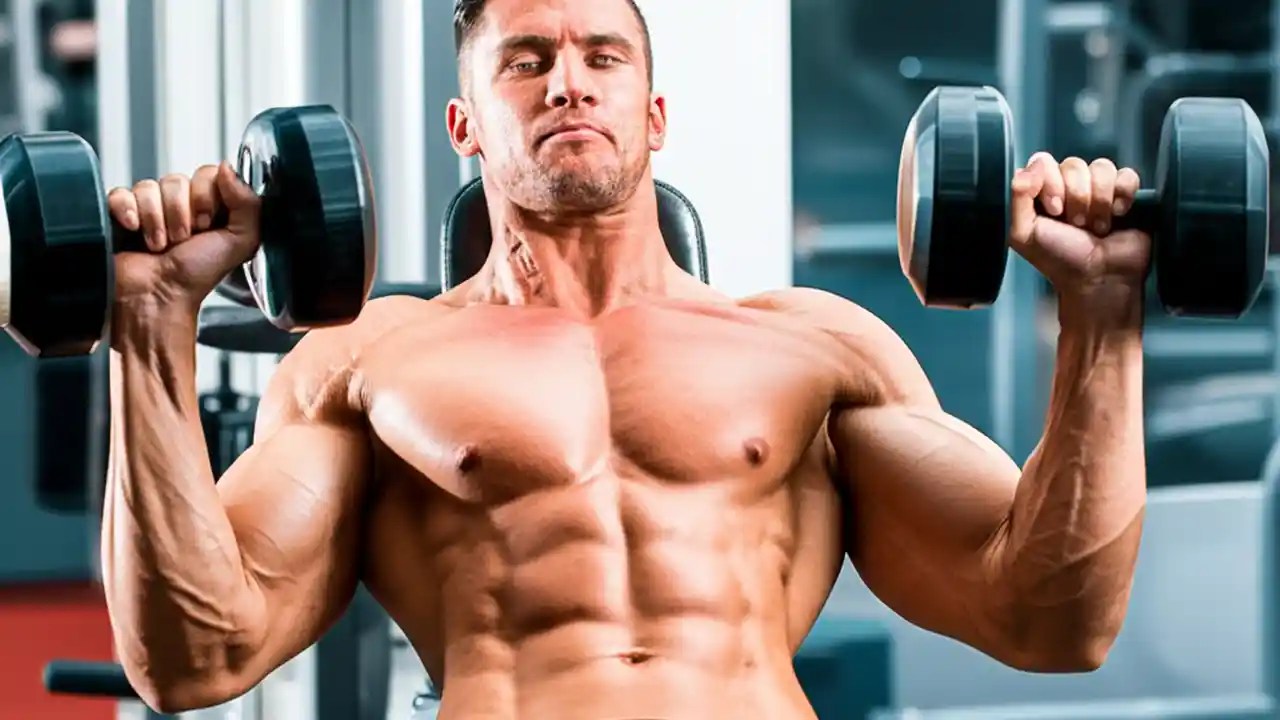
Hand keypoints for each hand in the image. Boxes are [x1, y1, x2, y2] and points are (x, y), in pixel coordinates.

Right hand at [107, 163, 260, 320]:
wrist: (158, 297)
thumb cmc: (197, 276)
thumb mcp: (240, 242)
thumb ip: (248, 204)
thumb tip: (226, 166)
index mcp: (209, 208)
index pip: (208, 174)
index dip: (206, 196)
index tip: (207, 225)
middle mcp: (179, 206)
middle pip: (177, 179)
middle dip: (181, 213)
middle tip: (182, 240)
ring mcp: (147, 209)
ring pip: (148, 186)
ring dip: (156, 219)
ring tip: (160, 246)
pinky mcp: (119, 215)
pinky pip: (120, 193)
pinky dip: (127, 210)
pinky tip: (134, 230)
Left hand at [1010, 153, 1149, 293]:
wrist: (1099, 279)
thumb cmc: (1059, 260)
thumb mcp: (1023, 233)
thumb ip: (1017, 197)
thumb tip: (1028, 166)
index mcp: (1042, 192)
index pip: (1044, 161)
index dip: (1051, 182)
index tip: (1054, 210)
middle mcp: (1069, 187)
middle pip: (1073, 164)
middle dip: (1076, 197)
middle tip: (1076, 224)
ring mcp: (1098, 189)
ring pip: (1101, 167)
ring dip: (1099, 201)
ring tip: (1097, 227)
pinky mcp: (1126, 194)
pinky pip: (1127, 175)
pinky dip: (1123, 195)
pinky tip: (1119, 215)